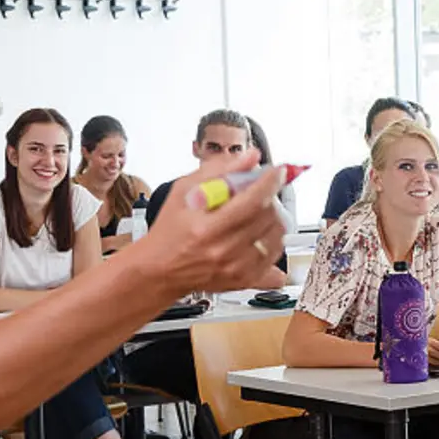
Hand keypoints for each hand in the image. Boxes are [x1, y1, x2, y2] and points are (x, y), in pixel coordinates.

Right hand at [135, 153, 289, 295]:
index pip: (253, 201)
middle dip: (269, 199)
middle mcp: (223, 250)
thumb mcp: (184, 191)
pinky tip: (259, 239)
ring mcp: (236, 268)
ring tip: (255, 216)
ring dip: (273, 221)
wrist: (160, 270)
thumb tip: (250, 158)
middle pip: (268, 217)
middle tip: (259, 194)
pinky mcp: (244, 281)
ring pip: (277, 238)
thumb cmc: (169, 231)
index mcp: (207, 227)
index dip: (270, 182)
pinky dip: (272, 247)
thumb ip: (218, 170)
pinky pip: (276, 263)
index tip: (278, 172)